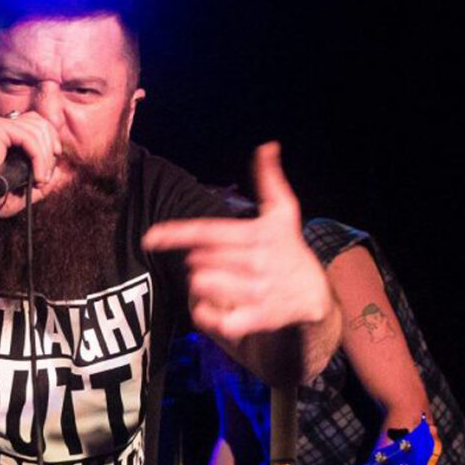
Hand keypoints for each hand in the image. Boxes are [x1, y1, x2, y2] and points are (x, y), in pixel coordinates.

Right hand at [0, 109, 61, 216]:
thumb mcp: (28, 186)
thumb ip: (44, 175)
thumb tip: (63, 169)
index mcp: (5, 132)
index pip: (37, 122)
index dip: (51, 139)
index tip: (54, 160)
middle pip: (39, 122)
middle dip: (50, 149)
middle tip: (45, 175)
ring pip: (36, 130)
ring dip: (45, 158)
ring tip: (40, 180)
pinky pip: (28, 137)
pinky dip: (39, 158)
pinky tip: (37, 177)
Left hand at [140, 143, 332, 341]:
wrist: (315, 293)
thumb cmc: (290, 249)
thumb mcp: (285, 212)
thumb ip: (270, 179)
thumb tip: (267, 146)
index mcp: (255, 236)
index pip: (206, 232)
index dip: (175, 234)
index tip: (149, 237)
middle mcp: (254, 263)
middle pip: (198, 261)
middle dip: (200, 261)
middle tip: (219, 263)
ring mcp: (254, 292)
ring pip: (201, 286)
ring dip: (201, 285)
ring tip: (217, 281)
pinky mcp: (254, 318)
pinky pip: (213, 318)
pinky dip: (206, 313)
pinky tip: (215, 306)